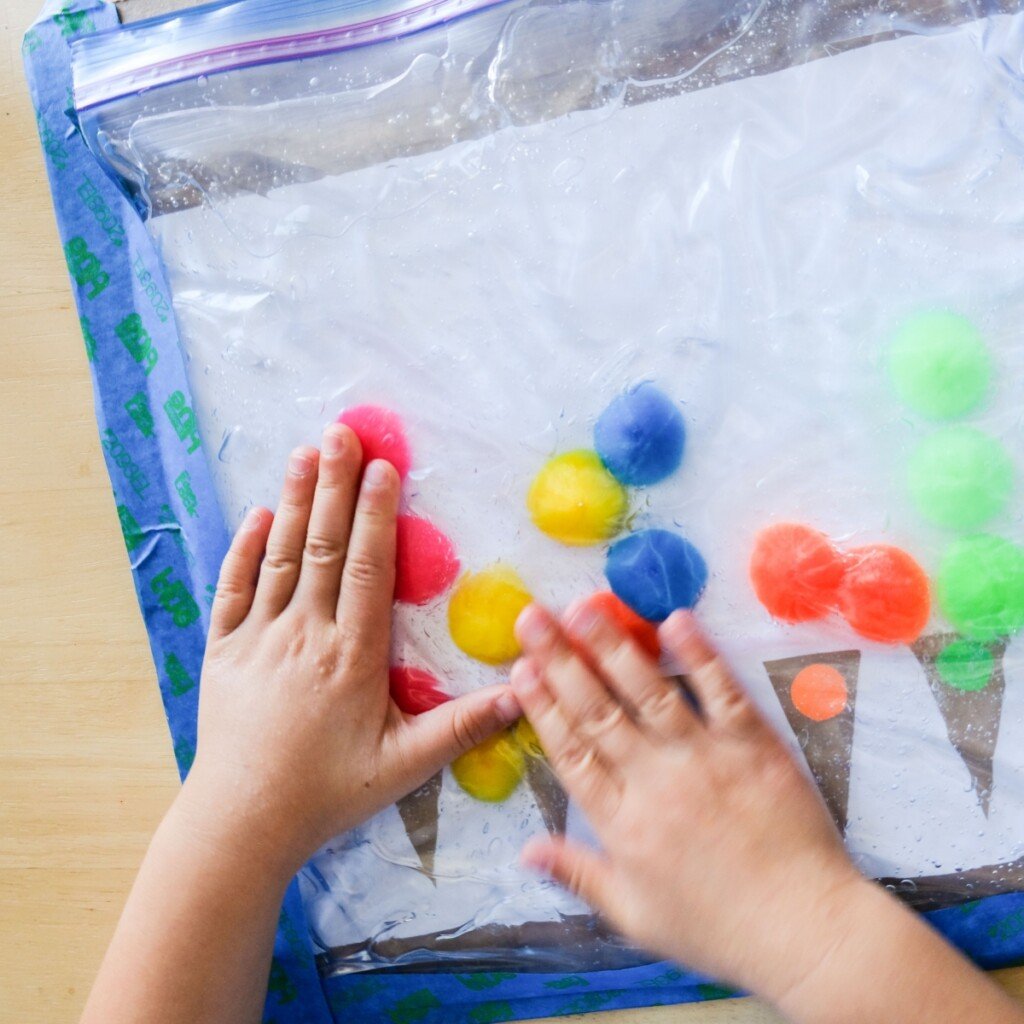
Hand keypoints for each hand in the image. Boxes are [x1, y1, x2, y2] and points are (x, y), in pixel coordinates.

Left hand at [178, 423, 520, 877]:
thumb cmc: (327, 793)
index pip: (367, 570)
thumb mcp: (403, 767)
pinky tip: (255, 515)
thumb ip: (461, 727)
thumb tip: (520, 697)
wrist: (241, 821)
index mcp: (352, 656)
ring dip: (292, 501)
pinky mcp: (224, 652)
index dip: (376, 515)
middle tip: (341, 432)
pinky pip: (233, 590)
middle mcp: (305, 635)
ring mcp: (259, 639)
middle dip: (334, 485)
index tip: (383, 467)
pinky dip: (243, 550)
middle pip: (321, 546)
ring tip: (304, 453)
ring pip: (279, 557)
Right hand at [509, 604, 866, 1006]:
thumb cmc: (717, 928)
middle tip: (533, 617)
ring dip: (613, 645)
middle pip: (596, 710)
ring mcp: (704, 757)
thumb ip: (579, 875)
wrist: (804, 931)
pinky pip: (721, 691)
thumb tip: (525, 851)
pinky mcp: (752, 745)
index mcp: (622, 822)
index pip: (570, 752)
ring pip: (648, 690)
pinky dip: (699, 654)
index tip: (520, 669)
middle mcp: (654, 780)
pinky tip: (674, 619)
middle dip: (560, 659)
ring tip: (583, 606)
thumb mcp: (636, 916)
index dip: (542, 707)